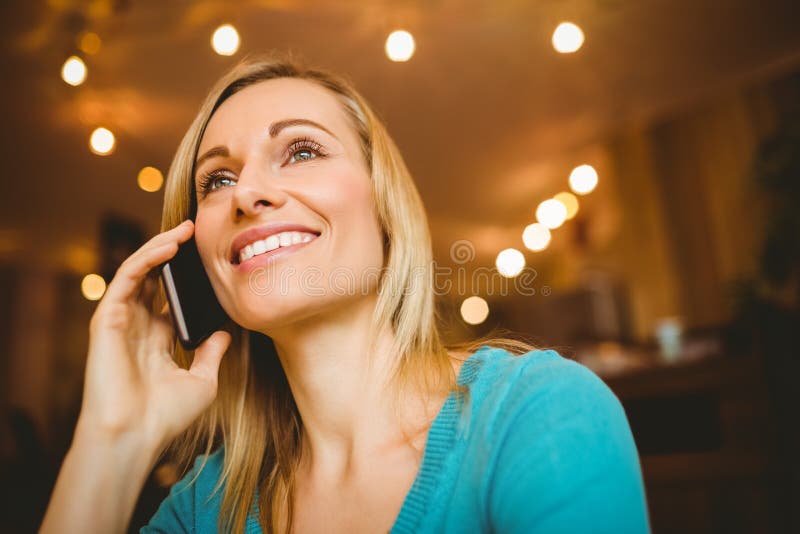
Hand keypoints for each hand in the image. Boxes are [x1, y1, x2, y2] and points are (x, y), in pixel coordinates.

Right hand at [78, 220, 230, 450]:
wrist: (135, 436)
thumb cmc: (165, 416)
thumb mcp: (202, 381)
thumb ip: (211, 353)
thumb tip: (226, 333)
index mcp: (157, 339)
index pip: (170, 297)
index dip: (188, 276)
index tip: (210, 258)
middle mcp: (137, 326)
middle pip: (154, 278)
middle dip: (174, 253)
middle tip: (197, 230)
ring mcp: (121, 321)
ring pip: (140, 272)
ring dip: (161, 247)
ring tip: (186, 230)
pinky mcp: (107, 319)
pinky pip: (127, 278)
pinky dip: (147, 258)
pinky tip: (169, 246)